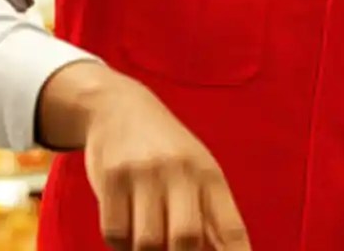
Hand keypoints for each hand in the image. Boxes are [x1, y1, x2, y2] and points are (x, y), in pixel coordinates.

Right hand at [40, 63, 249, 249]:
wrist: (120, 107)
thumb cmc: (166, 151)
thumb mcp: (197, 171)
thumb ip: (209, 214)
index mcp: (210, 176)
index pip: (231, 228)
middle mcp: (181, 172)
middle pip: (186, 238)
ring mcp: (145, 173)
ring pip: (146, 242)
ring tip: (147, 244)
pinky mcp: (112, 177)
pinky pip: (114, 233)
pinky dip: (120, 245)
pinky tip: (125, 234)